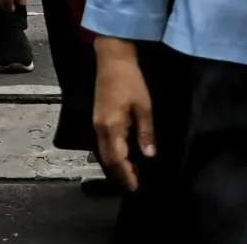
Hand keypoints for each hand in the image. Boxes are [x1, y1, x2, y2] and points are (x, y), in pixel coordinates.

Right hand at [92, 39, 152, 190]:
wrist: (113, 59)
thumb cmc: (130, 81)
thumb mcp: (143, 106)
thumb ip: (145, 132)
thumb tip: (149, 155)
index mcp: (112, 127)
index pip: (118, 158)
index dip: (127, 174)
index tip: (136, 186)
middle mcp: (100, 128)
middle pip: (107, 158)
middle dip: (120, 172)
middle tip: (134, 183)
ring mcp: (96, 122)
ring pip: (103, 151)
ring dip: (115, 163)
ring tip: (129, 171)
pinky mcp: (98, 116)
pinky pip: (103, 142)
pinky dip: (112, 152)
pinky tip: (122, 153)